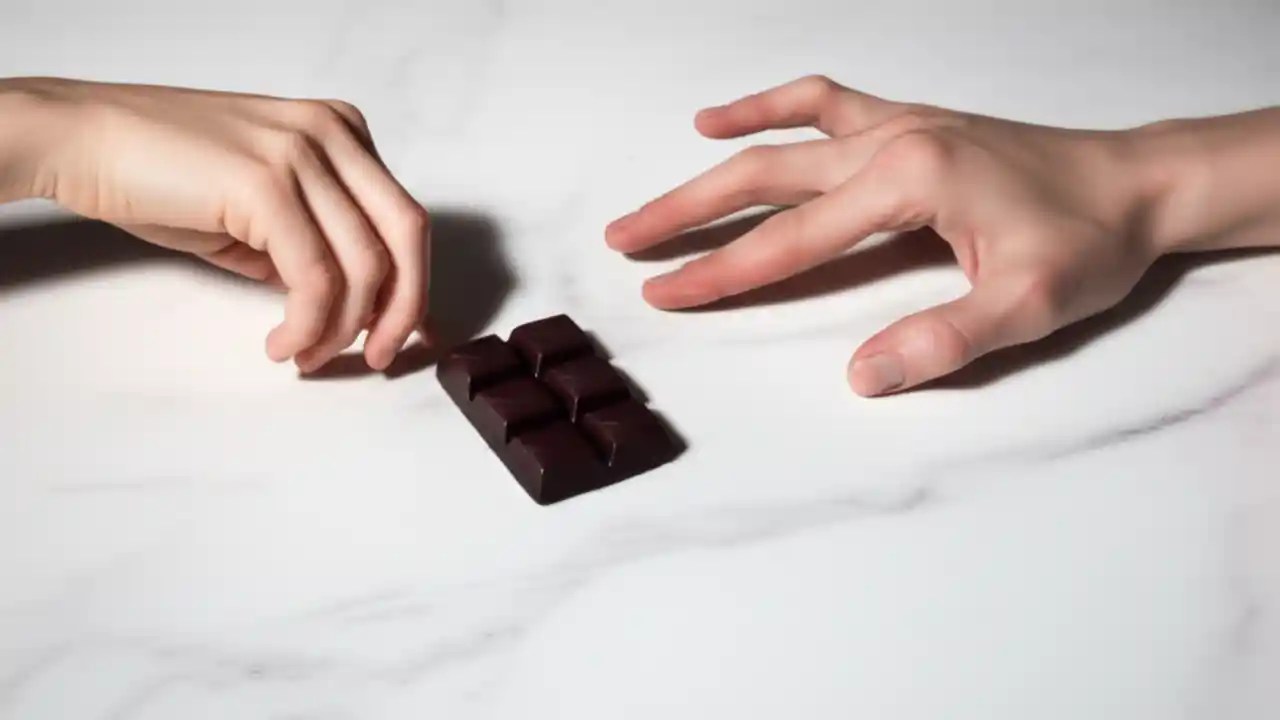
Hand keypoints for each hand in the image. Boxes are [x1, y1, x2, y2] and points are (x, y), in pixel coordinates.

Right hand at [2, 78, 428, 371]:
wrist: (84, 140)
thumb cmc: (162, 173)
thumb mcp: (260, 209)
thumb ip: (311, 243)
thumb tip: (352, 307)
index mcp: (340, 132)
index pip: (403, 219)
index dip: (413, 286)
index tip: (401, 334)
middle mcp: (332, 133)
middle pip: (405, 236)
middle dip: (400, 310)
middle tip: (377, 357)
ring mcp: (301, 153)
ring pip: (364, 265)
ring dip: (340, 329)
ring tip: (302, 354)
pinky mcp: (265, 184)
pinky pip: (316, 278)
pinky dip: (307, 324)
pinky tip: (281, 343)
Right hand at [606, 75, 1172, 395]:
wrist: (1138, 183)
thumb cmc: (1089, 241)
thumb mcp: (1030, 306)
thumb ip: (943, 340)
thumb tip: (861, 374)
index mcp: (910, 181)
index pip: (792, 241)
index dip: (721, 273)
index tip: (664, 294)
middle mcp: (889, 141)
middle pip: (762, 179)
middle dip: (686, 216)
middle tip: (625, 244)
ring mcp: (894, 123)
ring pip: (779, 143)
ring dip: (709, 171)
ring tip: (654, 201)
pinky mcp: (904, 122)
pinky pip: (820, 102)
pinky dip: (766, 105)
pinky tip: (721, 116)